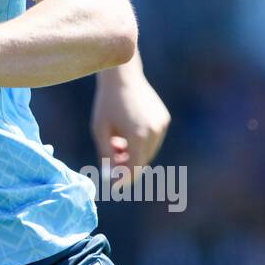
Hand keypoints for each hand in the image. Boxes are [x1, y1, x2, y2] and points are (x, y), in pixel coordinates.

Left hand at [91, 68, 169, 183]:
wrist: (123, 76)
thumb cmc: (107, 103)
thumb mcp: (100, 130)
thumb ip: (106, 154)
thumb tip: (111, 176)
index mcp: (138, 136)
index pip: (135, 169)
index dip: (125, 180)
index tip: (115, 187)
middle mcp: (154, 132)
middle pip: (142, 161)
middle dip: (127, 165)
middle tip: (112, 157)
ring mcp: (161, 125)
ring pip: (149, 151)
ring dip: (134, 153)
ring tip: (118, 140)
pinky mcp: (164, 118)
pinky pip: (153, 139)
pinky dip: (142, 142)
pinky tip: (127, 130)